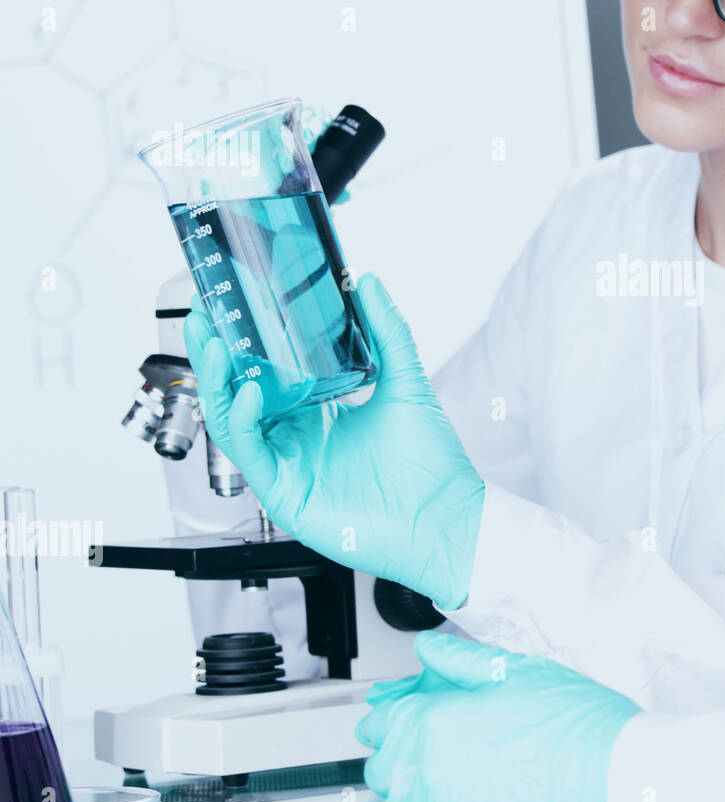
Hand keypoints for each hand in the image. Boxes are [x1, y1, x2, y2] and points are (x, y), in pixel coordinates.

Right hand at [185, 273, 482, 609]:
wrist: (446, 519)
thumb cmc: (431, 466)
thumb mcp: (406, 383)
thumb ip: (387, 332)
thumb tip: (369, 283)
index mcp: (319, 414)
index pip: (267, 374)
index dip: (243, 343)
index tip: (228, 305)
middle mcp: (297, 439)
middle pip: (238, 393)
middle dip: (214, 356)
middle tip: (201, 318)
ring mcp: (288, 466)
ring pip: (233, 421)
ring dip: (218, 383)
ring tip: (216, 346)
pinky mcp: (285, 493)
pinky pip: (251, 454)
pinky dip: (242, 421)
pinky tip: (249, 392)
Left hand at [356, 632, 640, 801]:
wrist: (616, 790)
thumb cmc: (579, 730)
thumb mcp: (519, 672)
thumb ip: (462, 661)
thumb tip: (429, 649)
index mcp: (432, 722)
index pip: (383, 719)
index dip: (398, 714)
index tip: (413, 715)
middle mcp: (422, 774)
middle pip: (382, 766)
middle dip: (399, 753)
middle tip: (431, 746)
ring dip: (403, 796)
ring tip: (434, 787)